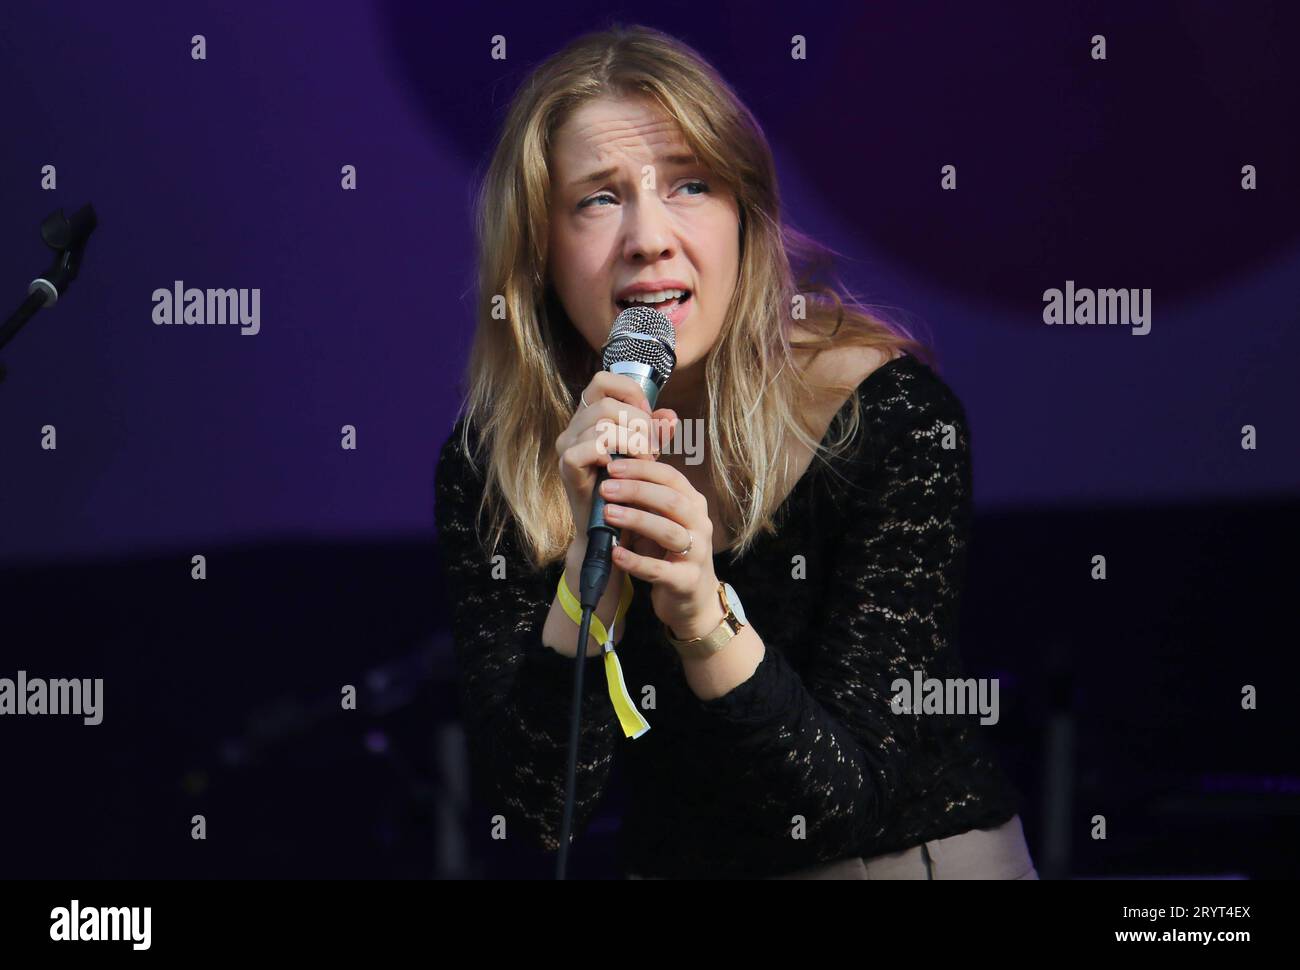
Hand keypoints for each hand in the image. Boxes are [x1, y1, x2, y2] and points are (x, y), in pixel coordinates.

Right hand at [555, 373, 676, 558]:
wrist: (612, 529)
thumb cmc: (628, 489)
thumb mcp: (647, 455)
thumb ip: (657, 432)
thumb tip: (670, 416)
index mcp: (589, 417)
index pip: (603, 380)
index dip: (630, 392)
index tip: (648, 417)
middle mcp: (573, 427)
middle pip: (607, 404)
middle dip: (638, 424)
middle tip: (651, 449)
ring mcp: (566, 446)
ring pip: (601, 425)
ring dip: (632, 443)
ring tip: (642, 462)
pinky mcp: (566, 466)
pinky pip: (589, 447)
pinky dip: (611, 455)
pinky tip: (620, 469)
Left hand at [598, 457, 724, 642]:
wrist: (694, 600)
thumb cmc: (672, 554)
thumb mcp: (665, 521)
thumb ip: (649, 500)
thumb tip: (616, 472)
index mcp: (694, 505)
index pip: (671, 477)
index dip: (642, 470)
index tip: (613, 466)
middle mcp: (700, 525)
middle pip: (671, 500)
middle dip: (636, 490)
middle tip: (606, 488)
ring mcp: (697, 554)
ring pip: (667, 531)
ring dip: (636, 519)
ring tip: (608, 514)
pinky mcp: (686, 581)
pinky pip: (659, 569)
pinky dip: (635, 561)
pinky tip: (615, 553)